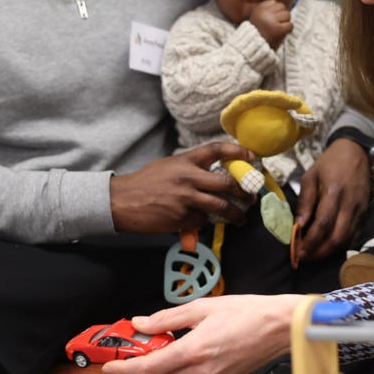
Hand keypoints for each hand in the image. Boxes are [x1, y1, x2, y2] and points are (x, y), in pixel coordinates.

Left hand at [102, 294, 302, 373]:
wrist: (279, 327)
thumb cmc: (247, 313)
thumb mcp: (202, 307)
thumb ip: (168, 318)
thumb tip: (141, 324)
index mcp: (193, 350)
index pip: (148, 367)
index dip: (124, 369)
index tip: (110, 366)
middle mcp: (201, 372)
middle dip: (137, 370)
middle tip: (132, 353)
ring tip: (154, 355)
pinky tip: (176, 360)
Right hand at [110, 142, 254, 233]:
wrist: (121, 201)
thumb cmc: (145, 182)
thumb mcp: (168, 166)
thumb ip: (190, 169)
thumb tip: (213, 176)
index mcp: (185, 161)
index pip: (216, 150)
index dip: (237, 152)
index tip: (252, 157)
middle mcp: (188, 177)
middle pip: (226, 183)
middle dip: (244, 192)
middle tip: (251, 197)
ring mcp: (186, 199)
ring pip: (220, 206)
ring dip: (235, 214)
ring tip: (241, 218)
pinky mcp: (181, 218)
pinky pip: (202, 221)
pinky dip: (205, 223)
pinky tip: (204, 223)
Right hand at [248, 0, 293, 49]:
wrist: (252, 49)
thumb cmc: (257, 33)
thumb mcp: (257, 17)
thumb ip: (266, 10)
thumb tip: (280, 4)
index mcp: (258, 8)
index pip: (274, 2)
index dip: (274, 11)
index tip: (269, 19)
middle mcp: (264, 13)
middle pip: (282, 6)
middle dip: (281, 15)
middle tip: (276, 25)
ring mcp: (271, 21)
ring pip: (287, 14)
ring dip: (285, 22)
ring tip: (278, 29)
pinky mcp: (278, 30)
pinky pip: (290, 25)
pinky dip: (288, 30)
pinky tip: (282, 34)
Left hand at [294, 139, 370, 262]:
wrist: (356, 152)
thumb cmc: (329, 163)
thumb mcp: (311, 176)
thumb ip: (305, 201)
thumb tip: (298, 225)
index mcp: (334, 192)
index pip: (322, 224)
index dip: (310, 241)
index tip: (298, 251)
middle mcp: (350, 204)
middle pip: (337, 237)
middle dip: (319, 252)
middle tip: (305, 258)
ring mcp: (360, 210)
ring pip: (347, 239)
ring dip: (330, 251)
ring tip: (315, 255)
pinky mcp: (366, 213)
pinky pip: (355, 235)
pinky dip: (342, 245)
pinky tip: (330, 247)